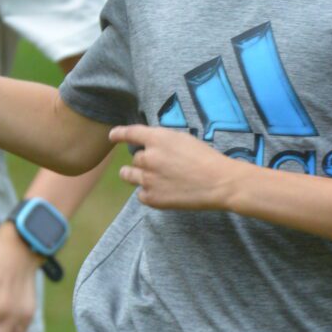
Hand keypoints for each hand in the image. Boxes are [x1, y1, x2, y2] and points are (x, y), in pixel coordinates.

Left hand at [110, 125, 238, 211]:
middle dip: (144, 161)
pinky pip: (140, 194)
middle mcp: (148, 157)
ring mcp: (148, 179)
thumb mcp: (183, 139)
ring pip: (129, 175)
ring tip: (152, 179)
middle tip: (162, 167)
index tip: (112, 136)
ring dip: (136, 175)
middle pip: (135, 158)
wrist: (218, 183)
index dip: (119, 134)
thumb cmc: (206, 159)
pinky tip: (163, 192)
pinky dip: (148, 193)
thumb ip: (163, 141)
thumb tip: (149, 147)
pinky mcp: (152, 198)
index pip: (130, 133)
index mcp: (157, 139)